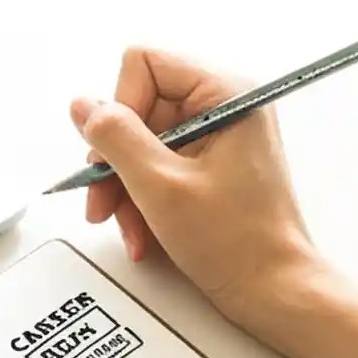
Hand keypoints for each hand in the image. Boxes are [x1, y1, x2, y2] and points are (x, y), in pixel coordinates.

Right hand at [71, 48, 321, 327]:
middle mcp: (224, 105)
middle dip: (116, 160)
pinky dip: (143, 199)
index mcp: (225, 93)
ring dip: (125, 187)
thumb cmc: (237, 243)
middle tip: (104, 202)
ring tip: (127, 227)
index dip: (118, 109)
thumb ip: (115, 139)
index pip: (145, 65)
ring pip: (142, 142)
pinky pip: (159, 167)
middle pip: (139, 108)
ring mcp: (218, 136)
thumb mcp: (160, 186)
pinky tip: (143, 233)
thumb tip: (82, 105)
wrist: (275, 292)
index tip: (113, 156)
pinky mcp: (211, 165)